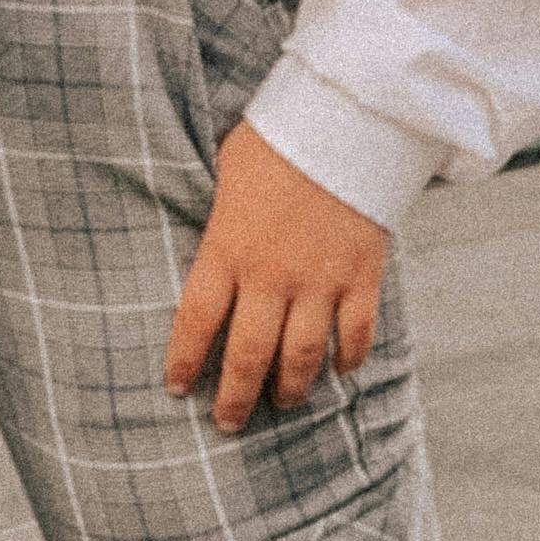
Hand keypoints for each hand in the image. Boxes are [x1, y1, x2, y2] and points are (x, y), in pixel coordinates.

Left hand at [164, 122, 389, 434]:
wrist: (345, 117)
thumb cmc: (277, 137)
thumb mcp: (227, 172)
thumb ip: (218, 220)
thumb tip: (207, 247)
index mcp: (228, 247)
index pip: (196, 322)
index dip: (185, 362)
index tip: (178, 389)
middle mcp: (271, 275)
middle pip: (248, 356)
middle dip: (235, 398)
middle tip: (227, 422)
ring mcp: (320, 280)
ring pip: (302, 356)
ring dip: (290, 388)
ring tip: (282, 403)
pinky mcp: (361, 275)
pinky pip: (356, 333)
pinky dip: (349, 359)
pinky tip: (340, 371)